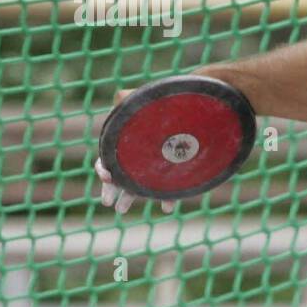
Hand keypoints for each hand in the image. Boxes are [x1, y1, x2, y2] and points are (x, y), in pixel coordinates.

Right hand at [96, 88, 175, 214]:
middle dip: (114, 189)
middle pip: (122, 175)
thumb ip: (132, 97)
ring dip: (131, 197)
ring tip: (121, 211)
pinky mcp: (176, 173)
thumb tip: (119, 96)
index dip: (104, 168)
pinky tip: (167, 207)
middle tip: (109, 203)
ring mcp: (159, 165)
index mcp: (129, 141)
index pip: (109, 158)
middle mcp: (142, 154)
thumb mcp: (146, 99)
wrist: (202, 115)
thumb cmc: (171, 107)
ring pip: (141, 185)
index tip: (107, 177)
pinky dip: (167, 198)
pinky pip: (169, 189)